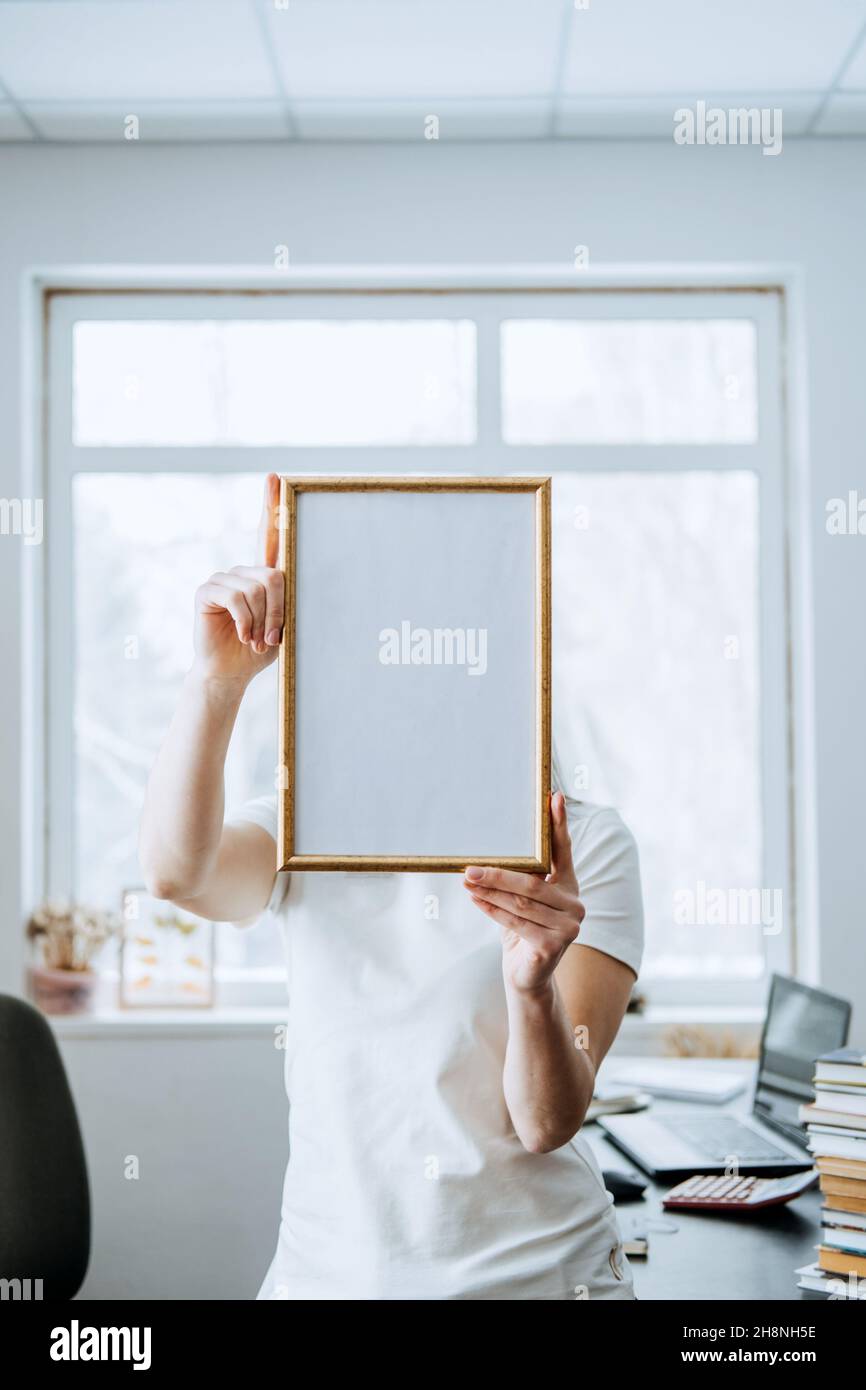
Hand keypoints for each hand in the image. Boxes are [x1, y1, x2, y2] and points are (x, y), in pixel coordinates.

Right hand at [191, 473, 284, 686]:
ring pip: (256, 589)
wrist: (230, 672)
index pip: (268, 535)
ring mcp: (223, 578)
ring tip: (256, 641)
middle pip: (274, 576)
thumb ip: (288, 600)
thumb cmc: (259, 649)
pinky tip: (242, 636)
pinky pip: (236, 598)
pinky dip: (245, 622)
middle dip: (279, 611)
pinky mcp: (207, 590)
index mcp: (262, 575)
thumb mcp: (283, 625)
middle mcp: (242, 571)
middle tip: (272, 638)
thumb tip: (292, 579)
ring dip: (262, 621)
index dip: (271, 505)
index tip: (276, 477)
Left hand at [462, 792, 584, 994]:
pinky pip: (516, 923)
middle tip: (470, 867)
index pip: (564, 850)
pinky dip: (492, 911)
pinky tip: (476, 900)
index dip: (558, 824)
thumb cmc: (523, 930)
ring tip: (467, 881)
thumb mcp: (525, 901)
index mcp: (570, 886)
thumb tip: (490, 852)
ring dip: (490, 891)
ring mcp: (568, 927)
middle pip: (532, 882)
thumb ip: (523, 877)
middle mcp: (575, 904)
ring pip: (521, 903)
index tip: (554, 796)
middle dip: (498, 873)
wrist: (527, 975)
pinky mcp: (554, 946)